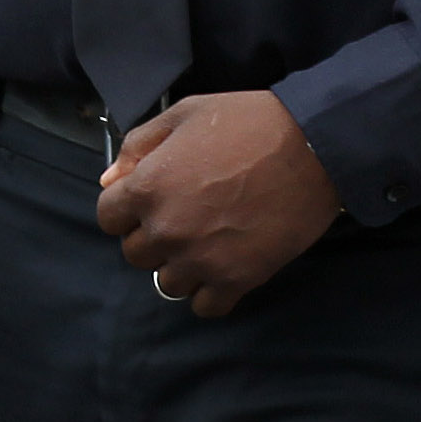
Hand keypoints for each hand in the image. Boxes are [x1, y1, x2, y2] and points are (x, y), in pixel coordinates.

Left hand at [97, 92, 340, 317]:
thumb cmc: (247, 123)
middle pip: (136, 254)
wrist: (312, 146)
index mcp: (147, 187)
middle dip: (153, 237)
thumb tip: (110, 180)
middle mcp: (166, 229)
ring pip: (168, 283)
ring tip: (208, 241)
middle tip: (185, 217)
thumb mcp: (184, 114)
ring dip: (181, 265)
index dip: (126, 209)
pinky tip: (224, 266)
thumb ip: (139, 146)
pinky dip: (211, 292)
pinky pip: (205, 306)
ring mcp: (200, 259)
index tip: (149, 202)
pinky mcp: (236, 279)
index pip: (108, 218)